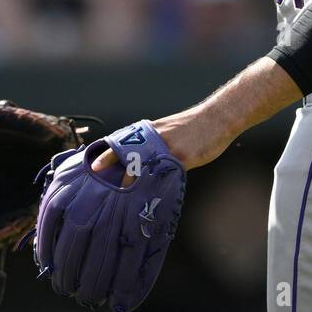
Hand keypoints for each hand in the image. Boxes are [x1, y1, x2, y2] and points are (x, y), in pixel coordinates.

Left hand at [90, 108, 232, 179]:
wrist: (218, 117)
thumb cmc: (195, 126)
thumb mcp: (170, 130)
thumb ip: (156, 144)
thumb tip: (146, 163)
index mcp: (150, 131)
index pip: (122, 141)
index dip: (106, 153)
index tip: (93, 165)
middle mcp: (154, 138)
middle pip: (125, 151)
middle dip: (109, 162)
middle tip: (96, 175)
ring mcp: (167, 147)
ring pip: (142, 163)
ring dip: (130, 178)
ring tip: (120, 191)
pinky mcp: (183, 156)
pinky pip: (165, 172)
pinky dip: (156, 183)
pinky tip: (151, 194)